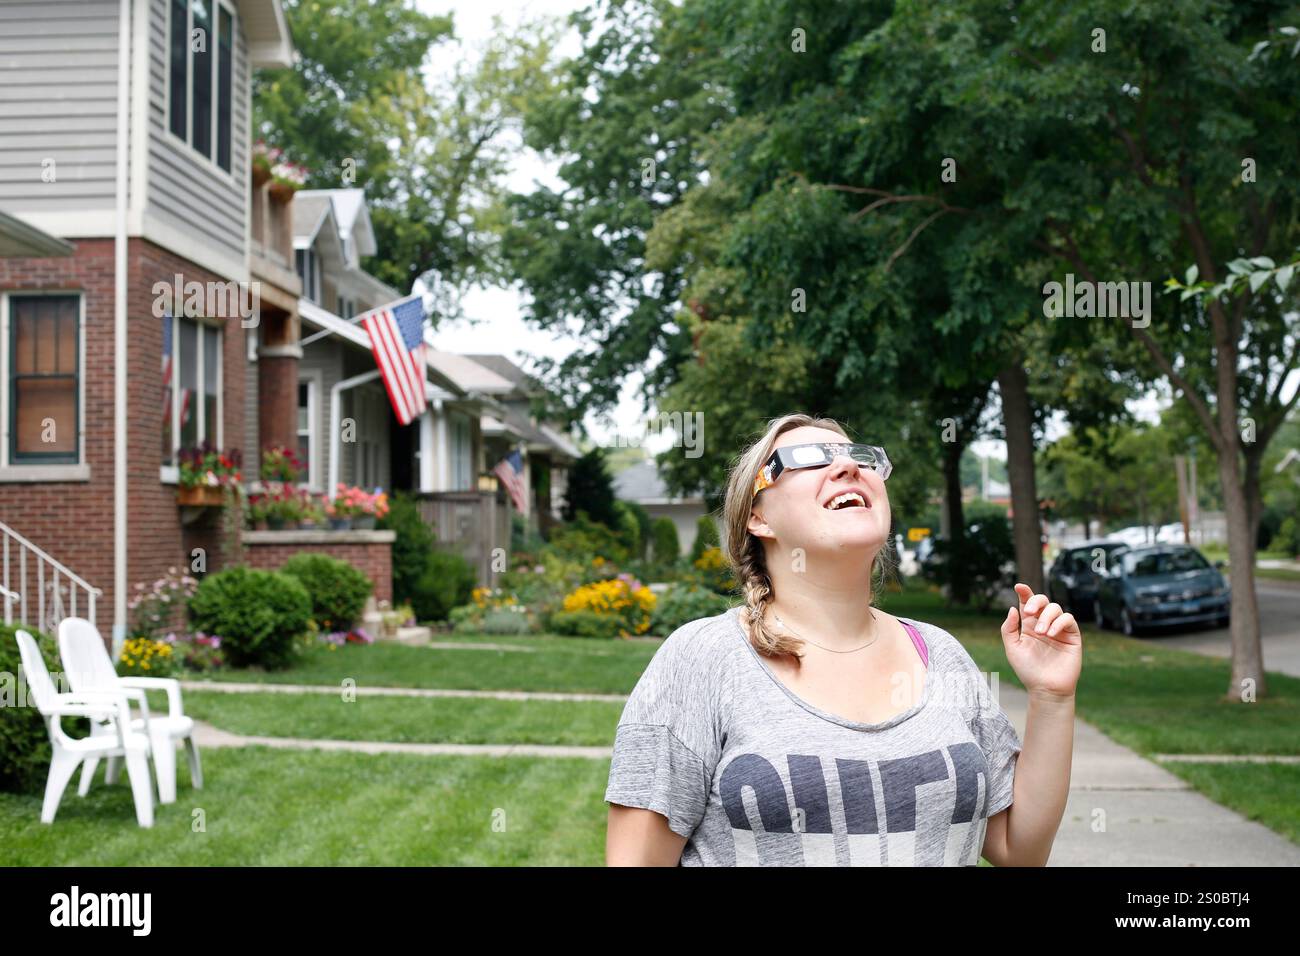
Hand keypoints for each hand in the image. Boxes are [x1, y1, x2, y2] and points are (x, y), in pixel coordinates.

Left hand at [999, 583, 1082, 699]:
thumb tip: (1013, 608)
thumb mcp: (1012, 648)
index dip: (1024, 592)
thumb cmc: (1028, 670)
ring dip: (1046, 617)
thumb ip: (1009, 628)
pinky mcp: (1072, 636)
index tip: (1018, 586)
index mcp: (1029, 626)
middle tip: (1028, 613)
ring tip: (1041, 633)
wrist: (1046, 688)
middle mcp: (1044, 624)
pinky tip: (1051, 633)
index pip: (1027, 604)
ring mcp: (1058, 629)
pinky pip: (1068, 619)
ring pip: (1056, 608)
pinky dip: (1059, 622)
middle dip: (1035, 601)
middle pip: (1043, 601)